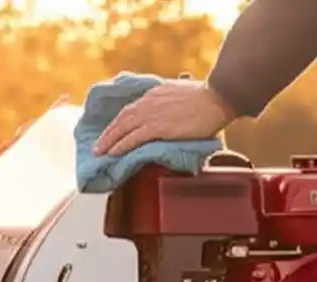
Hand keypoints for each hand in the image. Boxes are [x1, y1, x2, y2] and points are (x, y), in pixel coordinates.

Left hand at [93, 79, 235, 156]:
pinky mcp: (158, 127)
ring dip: (109, 141)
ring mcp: (152, 114)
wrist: (218, 96)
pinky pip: (133, 138)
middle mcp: (149, 102)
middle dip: (108, 132)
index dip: (120, 121)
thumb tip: (174, 111)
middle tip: (98, 145)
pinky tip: (113, 153)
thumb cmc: (209, 97)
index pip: (132, 108)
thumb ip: (174, 101)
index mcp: (155, 93)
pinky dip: (121, 146)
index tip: (113, 130)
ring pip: (123, 128)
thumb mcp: (184, 93)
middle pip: (122, 118)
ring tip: (100, 152)